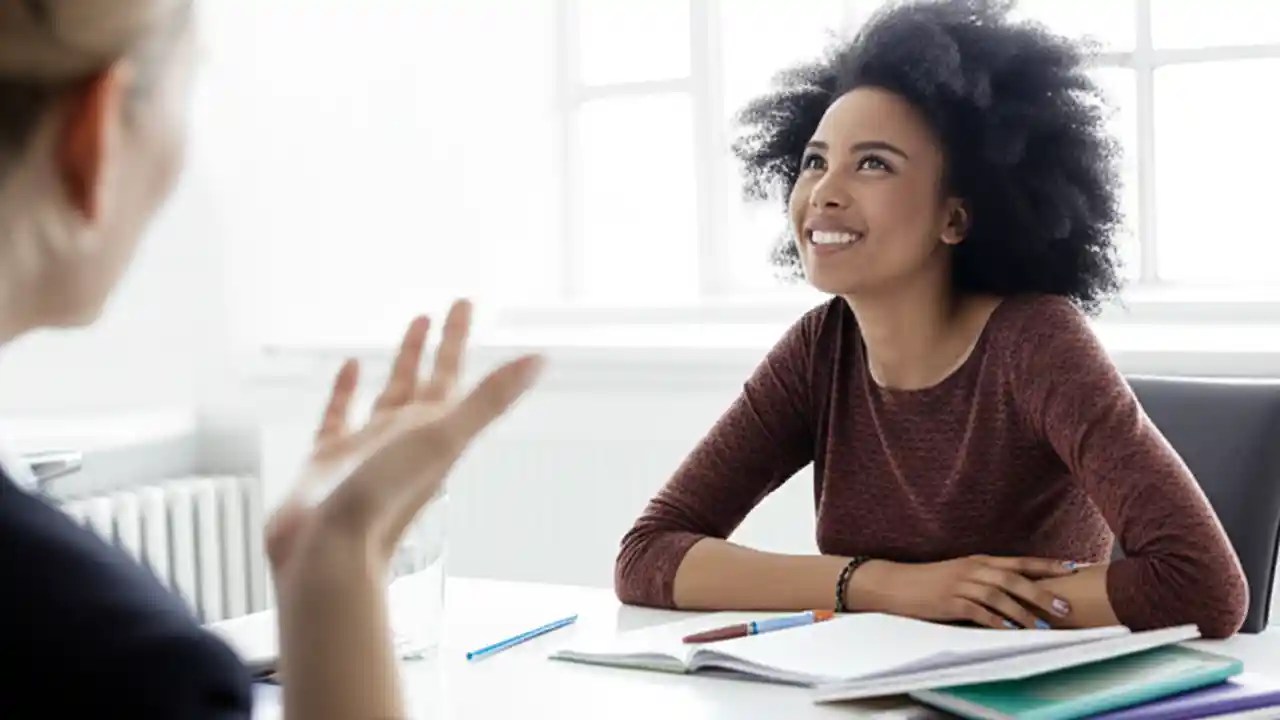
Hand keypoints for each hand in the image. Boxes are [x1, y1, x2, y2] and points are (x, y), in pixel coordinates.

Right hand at [265, 300, 542, 583]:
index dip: (458, 338)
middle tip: (446, 307)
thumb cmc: (387, 499)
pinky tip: (348, 366)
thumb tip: (542, 359)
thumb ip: (491, 399)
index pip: (450, 374)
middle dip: (437, 345)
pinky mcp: (326, 462)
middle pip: (425, 381)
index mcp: (432, 432)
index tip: (464, 302)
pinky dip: (344, 390)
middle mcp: (402, 438)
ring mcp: (365, 450)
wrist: (328, 555)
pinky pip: (338, 416)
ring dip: (401, 362)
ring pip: (387, 395)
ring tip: (410, 329)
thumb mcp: (443, 439)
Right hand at [880, 555, 1076, 629]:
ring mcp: (960, 584)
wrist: (896, 584)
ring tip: (1041, 627)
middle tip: (1065, 607)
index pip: (1019, 561)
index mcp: (979, 561)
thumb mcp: (961, 573)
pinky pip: (977, 611)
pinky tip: (1008, 629)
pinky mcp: (949, 602)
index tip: (1073, 570)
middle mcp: (973, 569)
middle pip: (1014, 578)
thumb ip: (986, 578)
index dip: (1047, 565)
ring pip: (998, 596)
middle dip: (1042, 593)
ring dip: (1022, 612)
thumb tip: (1016, 591)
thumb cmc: (930, 581)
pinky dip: (995, 620)